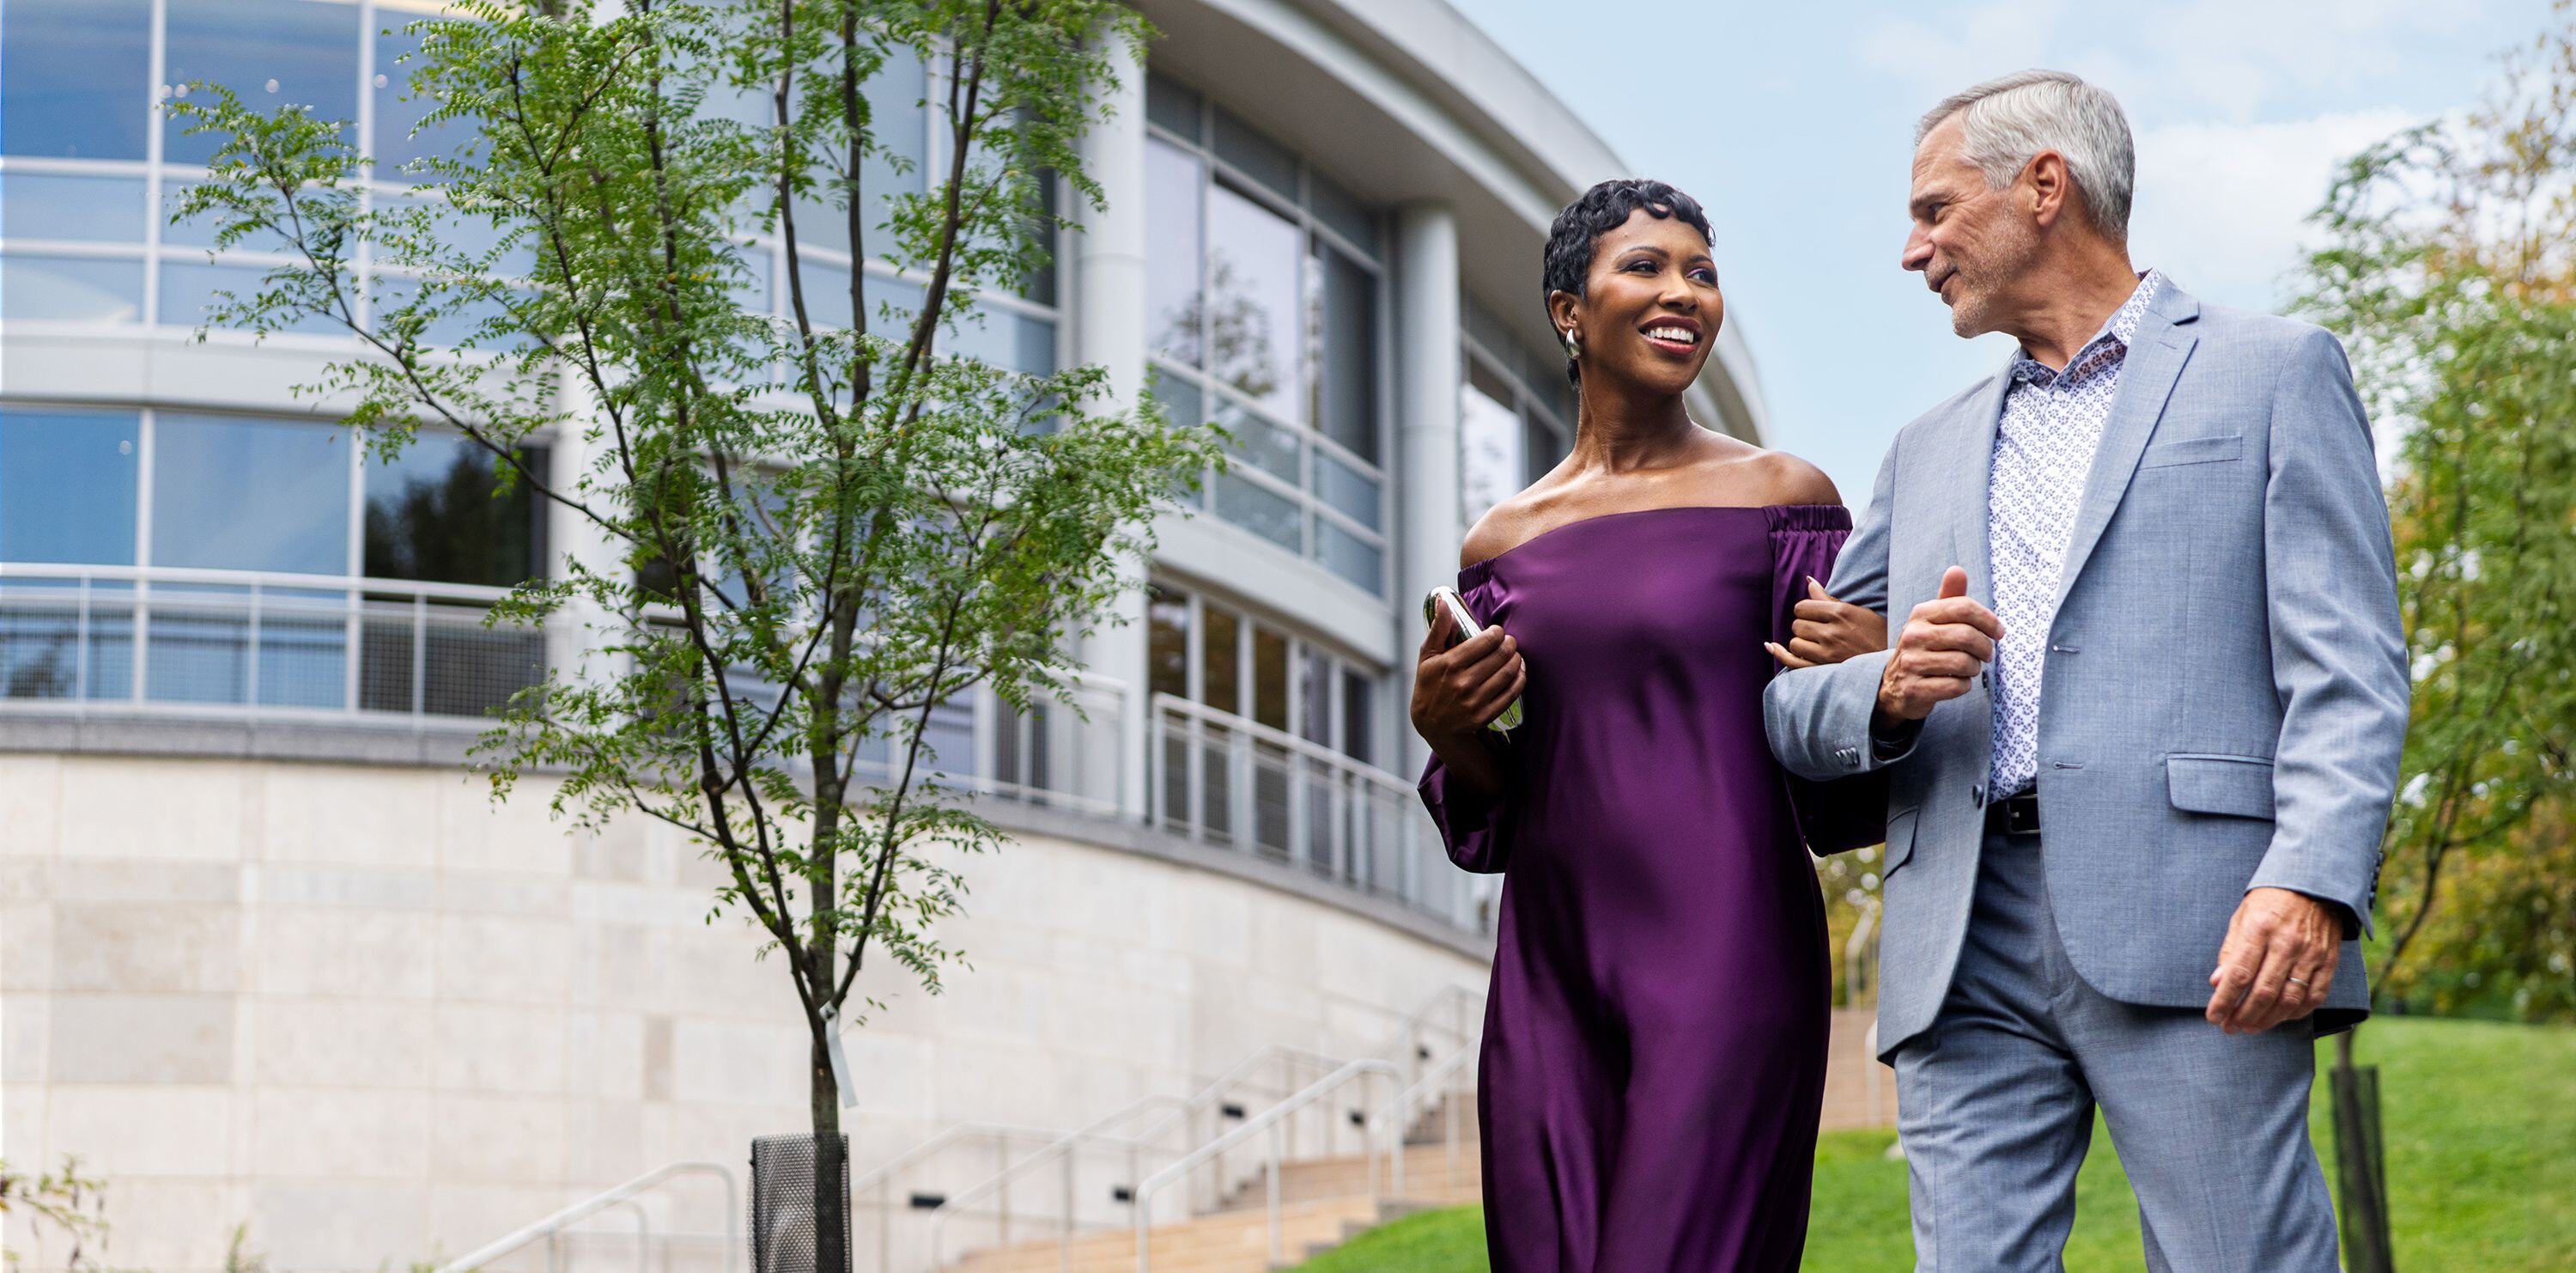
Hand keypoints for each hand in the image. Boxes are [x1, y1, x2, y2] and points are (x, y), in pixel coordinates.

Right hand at [1409, 602, 1525, 747]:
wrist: (1432, 724)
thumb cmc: (1429, 685)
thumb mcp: (1428, 656)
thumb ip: (1439, 628)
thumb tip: (1443, 601)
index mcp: (1449, 664)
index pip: (1486, 641)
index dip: (1497, 633)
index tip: (1497, 632)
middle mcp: (1463, 682)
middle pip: (1500, 655)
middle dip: (1510, 644)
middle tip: (1510, 641)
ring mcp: (1475, 701)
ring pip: (1508, 673)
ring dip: (1517, 660)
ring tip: (1515, 654)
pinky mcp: (1484, 715)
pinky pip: (1511, 694)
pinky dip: (1520, 679)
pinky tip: (1519, 671)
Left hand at [1768, 576, 1889, 668]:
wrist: (1891, 662)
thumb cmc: (1876, 633)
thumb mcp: (1857, 612)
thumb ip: (1828, 598)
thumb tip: (1808, 580)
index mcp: (1840, 613)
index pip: (1802, 607)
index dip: (1805, 611)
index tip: (1813, 616)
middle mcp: (1831, 632)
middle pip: (1797, 625)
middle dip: (1804, 627)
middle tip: (1819, 631)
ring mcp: (1827, 653)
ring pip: (1795, 643)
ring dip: (1801, 643)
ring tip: (1817, 644)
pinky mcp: (1824, 670)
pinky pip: (1792, 661)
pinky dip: (1780, 654)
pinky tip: (1771, 646)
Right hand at [1875, 567, 2004, 724]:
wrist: (1894, 685)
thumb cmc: (1925, 647)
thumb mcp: (1934, 620)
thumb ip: (1950, 597)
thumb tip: (1957, 570)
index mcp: (1921, 613)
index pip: (1964, 607)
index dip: (1989, 620)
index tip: (1999, 633)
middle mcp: (1912, 635)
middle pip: (1967, 636)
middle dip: (1985, 648)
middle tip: (1987, 654)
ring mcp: (1911, 663)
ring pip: (1963, 663)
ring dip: (1975, 669)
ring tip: (1969, 668)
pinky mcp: (1914, 689)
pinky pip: (1955, 686)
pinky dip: (1964, 686)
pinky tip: (1956, 682)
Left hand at [2205, 887, 2342, 1033]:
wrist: (2314, 884)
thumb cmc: (2270, 901)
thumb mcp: (2242, 917)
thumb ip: (2230, 951)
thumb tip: (2217, 983)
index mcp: (2259, 929)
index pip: (2239, 975)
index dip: (2224, 1001)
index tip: (2213, 1017)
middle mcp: (2287, 943)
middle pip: (2263, 992)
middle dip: (2243, 1016)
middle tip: (2230, 1028)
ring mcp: (2311, 954)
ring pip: (2289, 1000)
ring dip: (2268, 1020)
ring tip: (2251, 1027)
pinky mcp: (2329, 961)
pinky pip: (2315, 996)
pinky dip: (2296, 1013)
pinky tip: (2280, 1017)